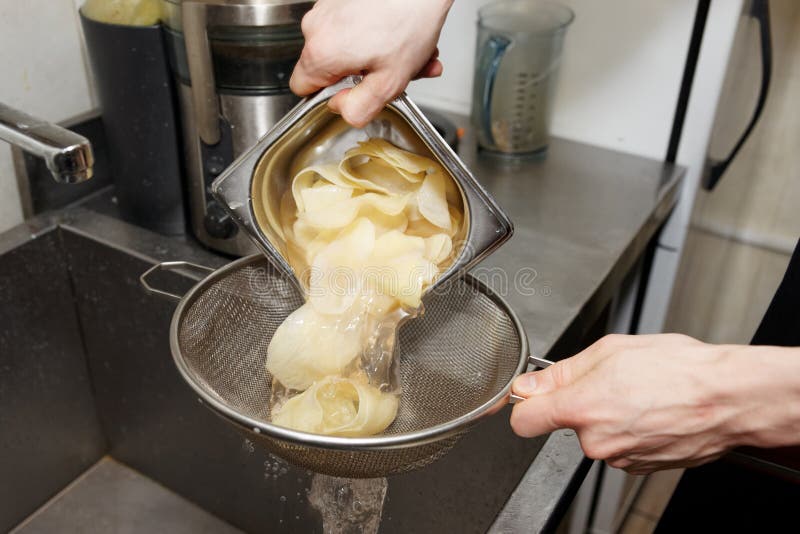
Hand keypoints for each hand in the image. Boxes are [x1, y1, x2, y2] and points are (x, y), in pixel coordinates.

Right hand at [290, 0, 453, 126]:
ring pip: (347, 45)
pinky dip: (378, 33)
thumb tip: (342, 109)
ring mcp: (328, 8)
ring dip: (379, 54)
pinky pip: (355, 25)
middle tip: (397, 71)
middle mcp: (316, 27)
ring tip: (409, 52)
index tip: (357, 89)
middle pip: (330, 66)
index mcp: (320, 53)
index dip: (331, 95)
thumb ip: (359, 107)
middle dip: (366, 74)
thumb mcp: (389, 82)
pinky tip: (404, 34)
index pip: (303, 88)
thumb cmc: (409, 21)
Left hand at [510, 334, 799, 473]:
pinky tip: (651, 411)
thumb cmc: (678, 369)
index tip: (531, 395)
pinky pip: (620, 445)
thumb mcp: (610, 351)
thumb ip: (561, 373)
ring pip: (595, 434)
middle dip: (580, 402)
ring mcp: (619, 458)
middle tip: (611, 381)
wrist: (729, 398)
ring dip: (609, 415)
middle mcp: (596, 440)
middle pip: (566, 424)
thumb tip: (529, 385)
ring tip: (640, 394)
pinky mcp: (640, 467)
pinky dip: (630, 429)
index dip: (524, 404)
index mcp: (582, 408)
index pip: (523, 420)